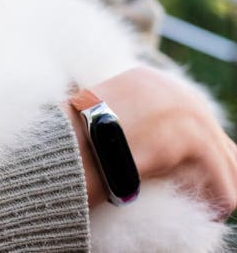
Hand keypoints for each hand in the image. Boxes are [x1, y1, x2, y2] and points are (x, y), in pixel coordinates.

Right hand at [63, 66, 236, 218]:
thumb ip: (124, 119)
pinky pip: (221, 174)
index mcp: (147, 80)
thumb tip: (139, 144)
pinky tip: (217, 212)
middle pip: (210, 130)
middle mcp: (170, 88)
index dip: (194, 145)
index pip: (188, 112)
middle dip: (215, 164)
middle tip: (212, 190)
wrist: (70, 144)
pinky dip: (223, 195)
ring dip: (223, 181)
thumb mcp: (99, 115)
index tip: (194, 169)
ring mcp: (183, 110)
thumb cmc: (73, 138)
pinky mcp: (190, 137)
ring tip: (219, 204)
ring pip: (222, 153)